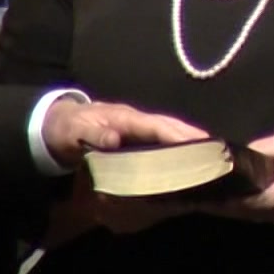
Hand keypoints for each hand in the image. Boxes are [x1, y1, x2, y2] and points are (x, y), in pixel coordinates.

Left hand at [40, 98, 205, 169]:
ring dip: (187, 139)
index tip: (196, 142)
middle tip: (215, 148)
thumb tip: (115, 140)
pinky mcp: (135, 135)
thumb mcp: (74, 132)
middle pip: (168, 125)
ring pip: (166, 130)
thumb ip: (93, 135)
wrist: (58, 124)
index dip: (175, 134)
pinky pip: (159, 138)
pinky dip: (175, 144)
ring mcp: (136, 126)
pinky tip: (186, 156)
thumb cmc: (67, 129)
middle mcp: (135, 119)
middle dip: (190, 135)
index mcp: (123, 117)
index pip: (155, 125)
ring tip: (209, 151)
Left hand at [202, 130, 273, 224]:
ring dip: (232, 210)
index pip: (258, 200)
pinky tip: (227, 203)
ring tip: (209, 202)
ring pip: (254, 216)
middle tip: (202, 200)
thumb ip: (262, 150)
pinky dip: (244, 210)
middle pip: (252, 212)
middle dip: (227, 206)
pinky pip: (261, 216)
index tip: (213, 195)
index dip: (235, 200)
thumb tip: (237, 157)